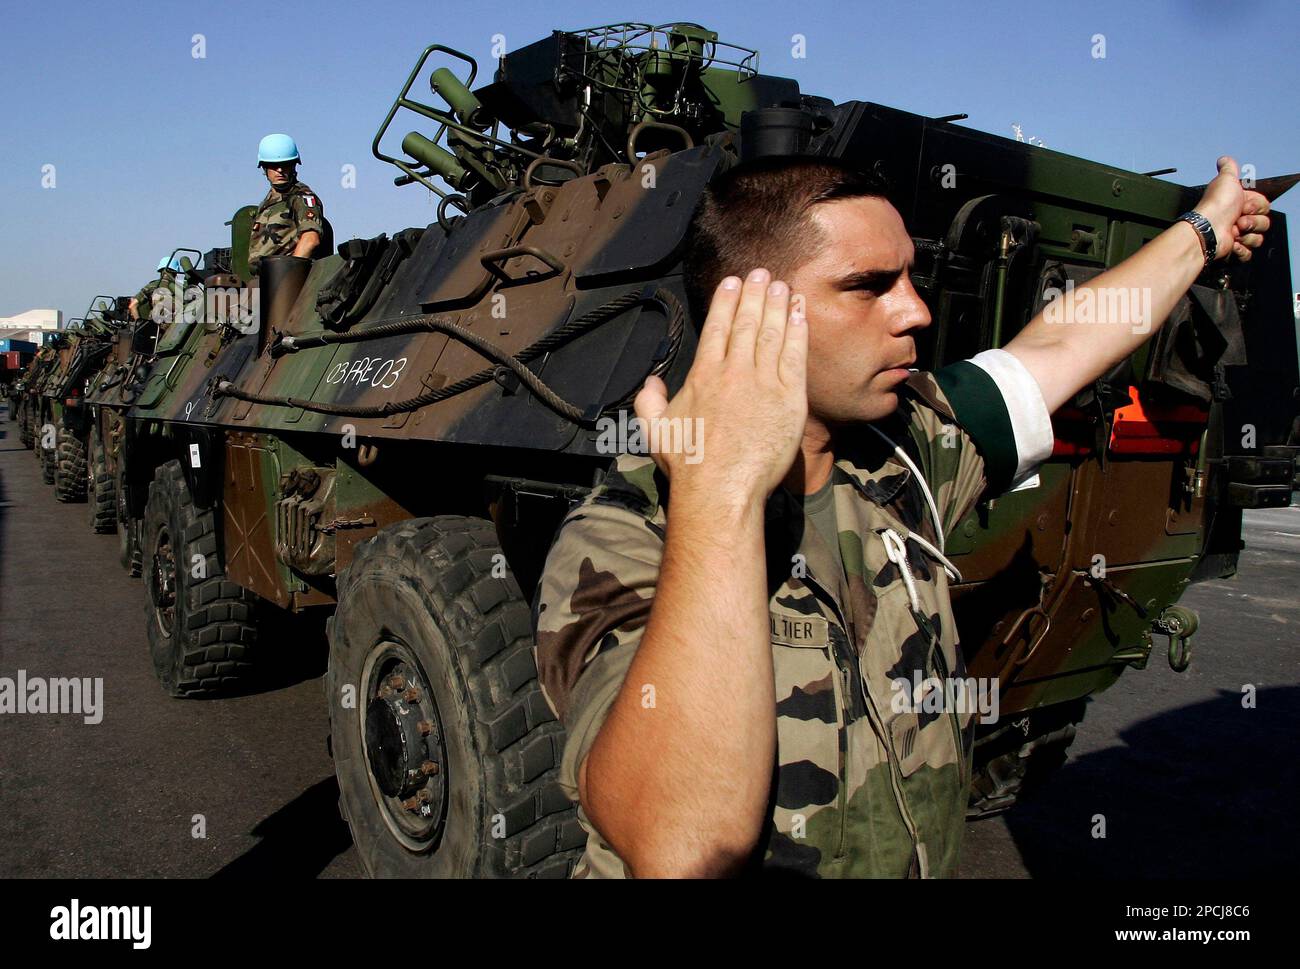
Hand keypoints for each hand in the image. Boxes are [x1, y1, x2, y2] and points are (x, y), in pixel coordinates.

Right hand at [634, 268, 807, 506]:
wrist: (720, 490)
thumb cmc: (689, 466)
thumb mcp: (655, 432)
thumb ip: (648, 401)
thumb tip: (650, 381)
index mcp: (703, 376)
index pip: (716, 327)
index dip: (725, 301)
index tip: (731, 282)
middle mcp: (734, 372)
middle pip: (746, 323)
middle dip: (753, 294)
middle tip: (760, 273)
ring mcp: (764, 383)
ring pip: (771, 333)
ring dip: (776, 305)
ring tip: (780, 284)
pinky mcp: (789, 399)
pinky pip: (795, 356)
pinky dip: (797, 331)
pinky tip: (799, 313)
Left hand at [1193, 156, 1271, 261]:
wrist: (1207, 229)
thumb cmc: (1217, 205)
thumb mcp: (1225, 180)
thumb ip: (1228, 168)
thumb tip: (1224, 159)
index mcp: (1240, 204)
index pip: (1264, 207)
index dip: (1257, 206)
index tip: (1244, 206)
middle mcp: (1238, 219)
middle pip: (1264, 222)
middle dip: (1253, 221)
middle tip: (1238, 220)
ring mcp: (1236, 236)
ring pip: (1258, 238)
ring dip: (1248, 235)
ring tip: (1233, 232)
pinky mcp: (1233, 251)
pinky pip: (1248, 253)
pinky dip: (1241, 250)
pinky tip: (1232, 244)